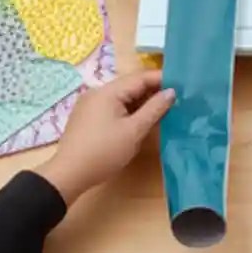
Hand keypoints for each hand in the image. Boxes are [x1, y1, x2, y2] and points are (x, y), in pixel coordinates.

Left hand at [34, 70, 175, 204]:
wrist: (68, 175)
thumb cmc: (104, 152)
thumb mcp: (134, 131)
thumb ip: (155, 109)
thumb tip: (172, 92)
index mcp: (108, 92)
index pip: (140, 77)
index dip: (162, 79)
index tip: (183, 86)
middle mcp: (97, 93)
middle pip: (130, 85)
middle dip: (153, 91)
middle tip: (176, 99)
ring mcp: (90, 105)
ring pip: (122, 97)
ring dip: (141, 102)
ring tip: (162, 110)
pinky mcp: (87, 117)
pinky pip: (113, 106)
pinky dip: (129, 110)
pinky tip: (140, 120)